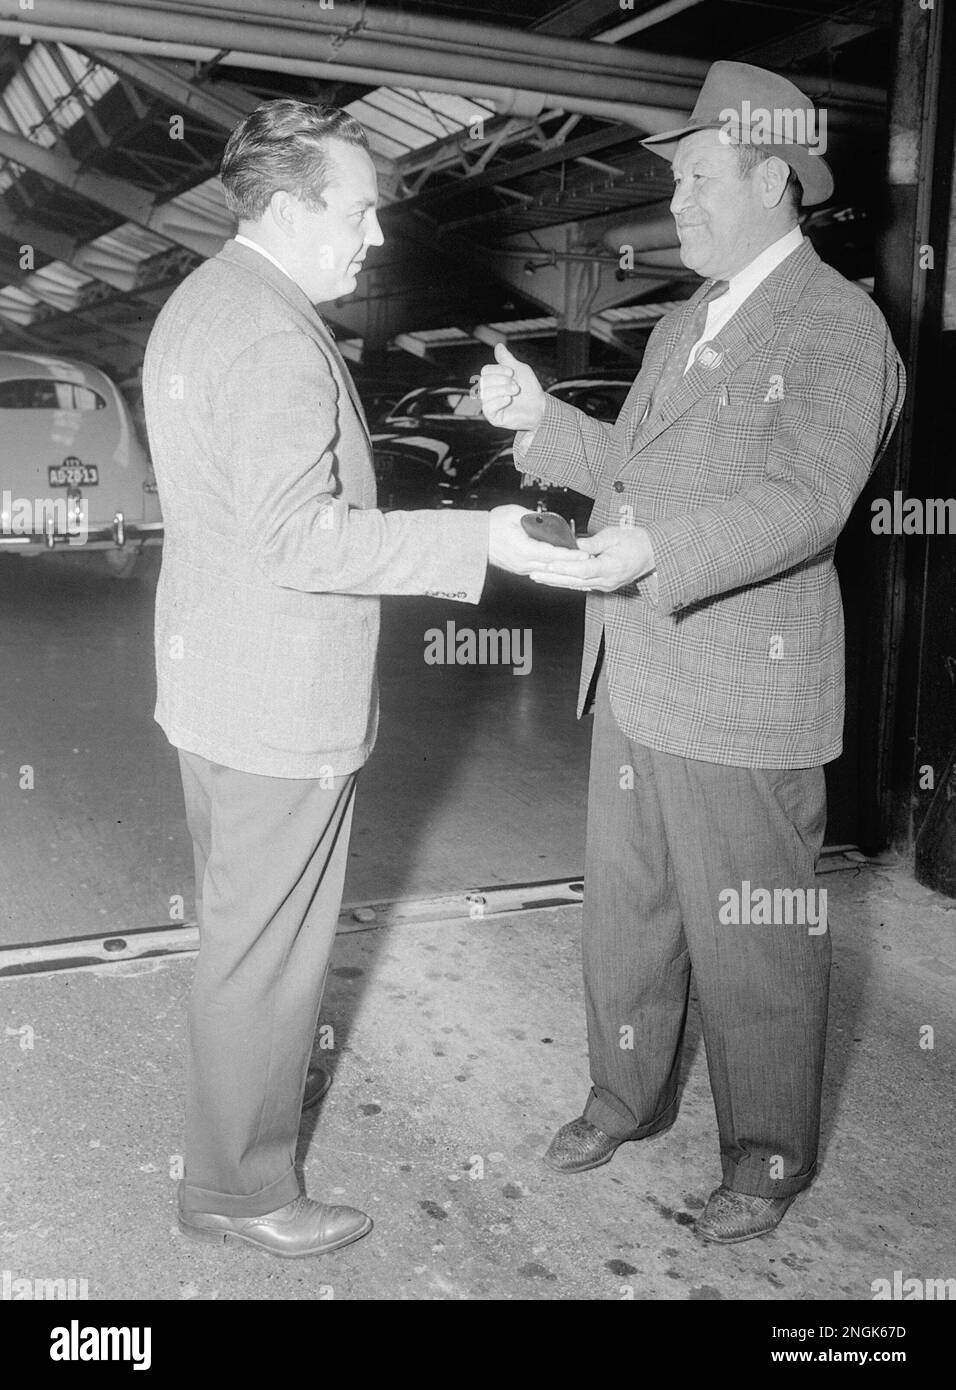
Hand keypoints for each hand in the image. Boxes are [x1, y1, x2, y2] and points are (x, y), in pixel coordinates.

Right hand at [478, 343, 546, 431]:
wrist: (539, 406)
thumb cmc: (529, 388)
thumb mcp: (519, 369)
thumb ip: (507, 359)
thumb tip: (498, 345)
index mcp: (492, 380)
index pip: (485, 371)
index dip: (498, 370)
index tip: (512, 372)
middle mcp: (488, 392)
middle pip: (483, 381)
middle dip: (501, 381)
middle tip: (516, 385)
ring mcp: (489, 405)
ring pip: (485, 394)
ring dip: (502, 390)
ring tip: (515, 391)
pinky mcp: (493, 417)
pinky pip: (487, 407)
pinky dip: (499, 401)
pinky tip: (509, 400)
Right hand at [488, 505, 582, 574]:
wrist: (474, 539)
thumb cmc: (491, 524)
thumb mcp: (513, 513)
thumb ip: (533, 516)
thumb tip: (548, 518)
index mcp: (523, 549)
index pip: (552, 554)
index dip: (570, 555)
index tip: (585, 554)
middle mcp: (524, 563)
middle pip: (554, 566)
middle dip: (573, 564)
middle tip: (591, 560)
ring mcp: (522, 568)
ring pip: (549, 571)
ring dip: (565, 569)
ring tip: (583, 566)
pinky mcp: (521, 569)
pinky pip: (542, 571)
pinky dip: (555, 570)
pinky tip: (566, 569)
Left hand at [528, 525, 655, 591]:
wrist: (652, 553)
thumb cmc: (636, 541)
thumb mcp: (613, 536)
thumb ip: (592, 543)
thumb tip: (572, 545)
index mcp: (611, 567)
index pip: (582, 570)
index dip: (564, 568)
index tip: (548, 565)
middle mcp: (607, 580)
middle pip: (575, 581)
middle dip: (553, 578)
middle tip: (534, 574)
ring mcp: (606, 585)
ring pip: (576, 585)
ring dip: (556, 581)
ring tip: (538, 577)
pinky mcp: (604, 585)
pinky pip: (582, 585)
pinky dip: (567, 582)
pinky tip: (554, 580)